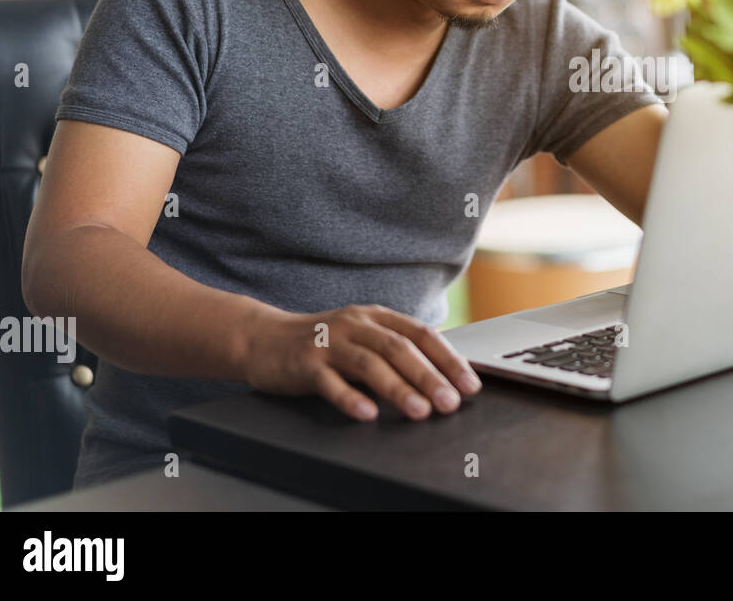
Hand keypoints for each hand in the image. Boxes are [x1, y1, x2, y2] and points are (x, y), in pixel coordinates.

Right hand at [242, 303, 481, 421]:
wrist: (263, 339)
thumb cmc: (323, 343)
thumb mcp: (363, 338)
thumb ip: (396, 352)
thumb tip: (442, 378)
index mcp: (376, 317)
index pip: (421, 335)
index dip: (448, 359)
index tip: (469, 384)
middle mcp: (356, 325)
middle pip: (399, 349)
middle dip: (429, 377)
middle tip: (450, 402)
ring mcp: (329, 343)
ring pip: (369, 365)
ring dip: (398, 389)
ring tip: (420, 411)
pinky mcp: (304, 364)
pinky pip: (330, 383)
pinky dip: (350, 398)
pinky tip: (368, 414)